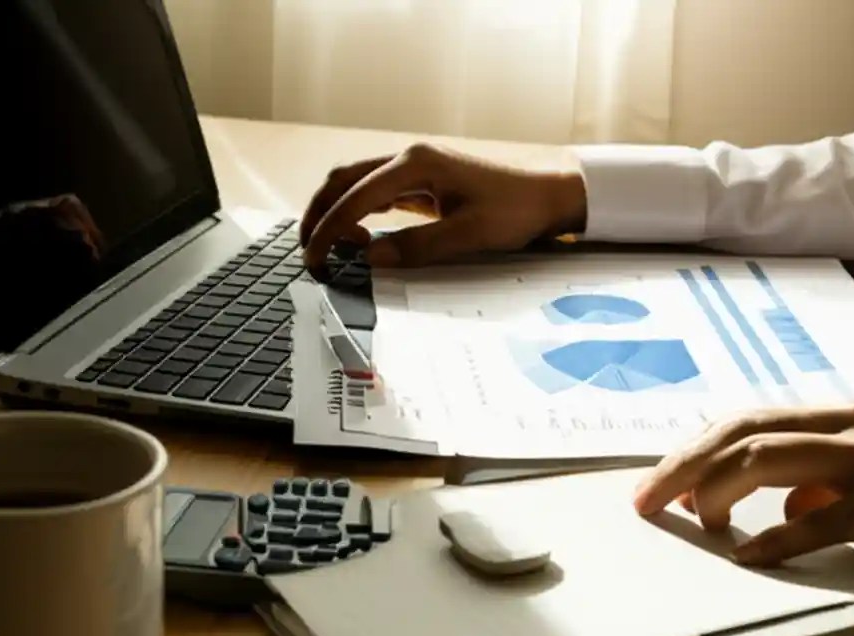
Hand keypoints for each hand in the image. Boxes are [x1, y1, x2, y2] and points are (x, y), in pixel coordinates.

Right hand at [299, 144, 586, 277]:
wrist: (547, 196)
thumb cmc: (515, 210)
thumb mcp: (468, 235)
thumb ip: (417, 247)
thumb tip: (370, 259)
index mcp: (417, 164)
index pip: (356, 197)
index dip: (329, 229)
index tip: (314, 258)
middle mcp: (410, 158)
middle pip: (344, 179)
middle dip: (319, 214)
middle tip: (307, 252)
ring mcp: (415, 167)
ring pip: (356, 184)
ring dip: (335, 212)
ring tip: (326, 249)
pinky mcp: (422, 181)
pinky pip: (377, 193)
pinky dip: (358, 214)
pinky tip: (356, 238)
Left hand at [633, 404, 853, 571]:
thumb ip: (818, 482)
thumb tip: (775, 507)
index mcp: (837, 416)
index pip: (748, 418)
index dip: (696, 446)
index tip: (657, 478)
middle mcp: (849, 425)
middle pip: (745, 431)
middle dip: (688, 463)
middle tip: (647, 498)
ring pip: (772, 458)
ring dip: (720, 491)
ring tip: (695, 521)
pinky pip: (823, 517)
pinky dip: (779, 538)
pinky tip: (751, 555)